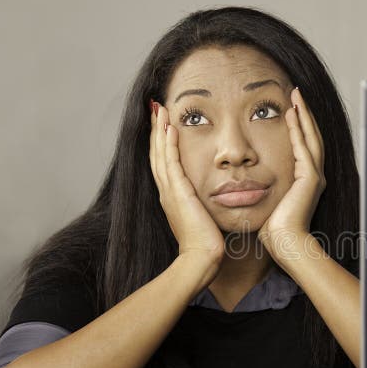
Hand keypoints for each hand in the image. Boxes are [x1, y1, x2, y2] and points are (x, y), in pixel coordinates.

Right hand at [149, 101, 224, 268]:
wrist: (202, 259)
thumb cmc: (207, 244)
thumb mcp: (203, 218)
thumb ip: (203, 206)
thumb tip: (211, 200)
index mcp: (172, 196)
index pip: (164, 162)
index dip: (161, 142)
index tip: (163, 123)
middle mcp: (167, 192)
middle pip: (157, 153)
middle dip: (156, 130)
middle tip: (155, 108)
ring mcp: (170, 192)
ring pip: (160, 154)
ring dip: (159, 130)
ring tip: (160, 110)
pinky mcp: (178, 193)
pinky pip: (171, 163)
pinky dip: (169, 145)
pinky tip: (170, 128)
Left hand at [257, 87, 325, 256]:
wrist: (285, 244)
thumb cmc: (274, 231)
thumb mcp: (269, 202)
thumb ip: (266, 189)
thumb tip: (248, 184)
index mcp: (305, 180)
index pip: (303, 145)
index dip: (298, 125)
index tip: (288, 108)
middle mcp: (314, 176)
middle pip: (311, 136)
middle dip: (304, 114)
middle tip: (296, 93)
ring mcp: (315, 176)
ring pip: (311, 137)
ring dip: (303, 115)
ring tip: (296, 96)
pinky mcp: (311, 178)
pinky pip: (304, 147)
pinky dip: (299, 129)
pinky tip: (291, 113)